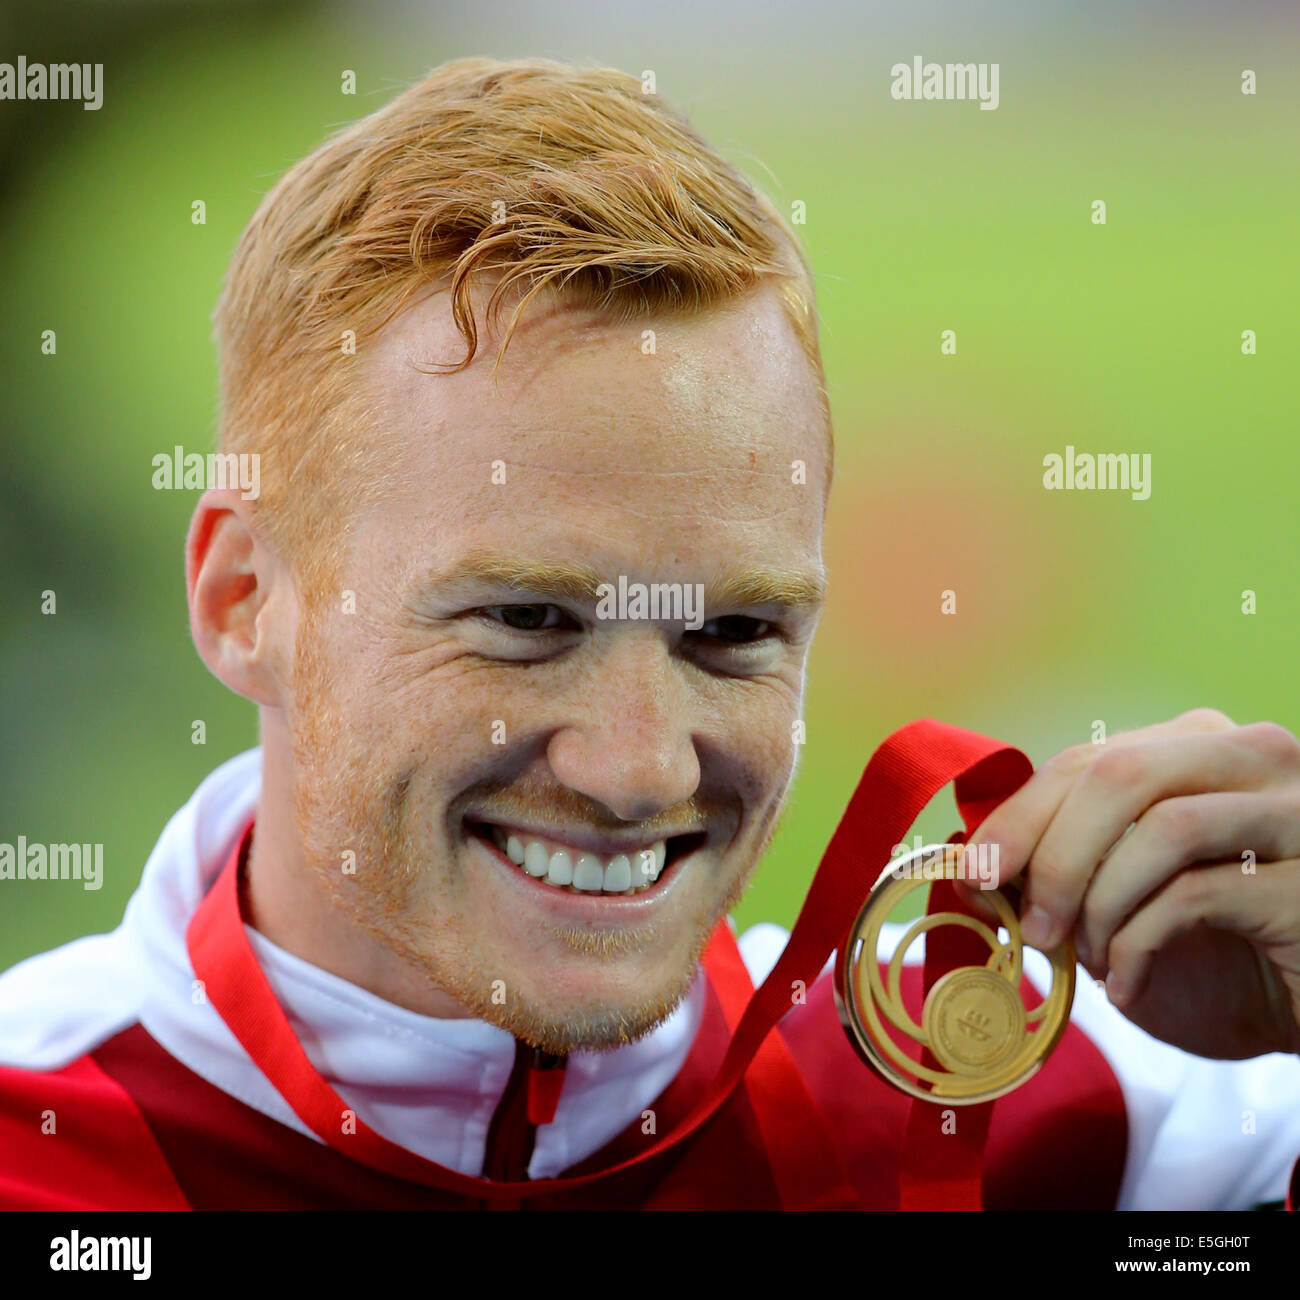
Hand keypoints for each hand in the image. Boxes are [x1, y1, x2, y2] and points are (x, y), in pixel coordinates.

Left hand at [966, 709, 1299, 1059]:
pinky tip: (1125, 985)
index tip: (974, 873)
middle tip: (1027, 925)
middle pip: (1120, 774)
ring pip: (1164, 827)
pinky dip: (1139, 943)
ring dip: (1100, 902)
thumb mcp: (1121, 898)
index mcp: (1200, 746)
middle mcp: (1254, 758)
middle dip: (1053, 853)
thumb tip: (966, 865)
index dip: (1020, 816)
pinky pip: (1199, 893)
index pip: (1088, 760)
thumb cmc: (1210, 953)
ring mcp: (1294, 813)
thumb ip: (1058, 864)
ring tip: (1084, 958)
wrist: (1297, 1012)